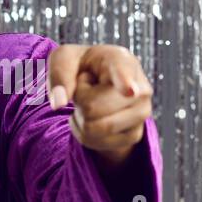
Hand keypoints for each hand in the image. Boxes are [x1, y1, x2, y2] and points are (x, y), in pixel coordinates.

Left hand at [47, 44, 153, 166]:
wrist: (100, 82)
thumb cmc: (82, 65)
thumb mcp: (64, 59)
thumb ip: (59, 74)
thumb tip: (59, 103)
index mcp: (122, 60)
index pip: (122, 72)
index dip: (124, 82)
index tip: (129, 91)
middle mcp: (141, 88)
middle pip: (91, 108)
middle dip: (79, 101)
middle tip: (86, 88)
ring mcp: (142, 113)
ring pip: (93, 128)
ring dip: (81, 118)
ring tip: (90, 101)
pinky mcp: (135, 135)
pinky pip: (95, 142)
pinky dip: (84, 133)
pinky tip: (93, 117)